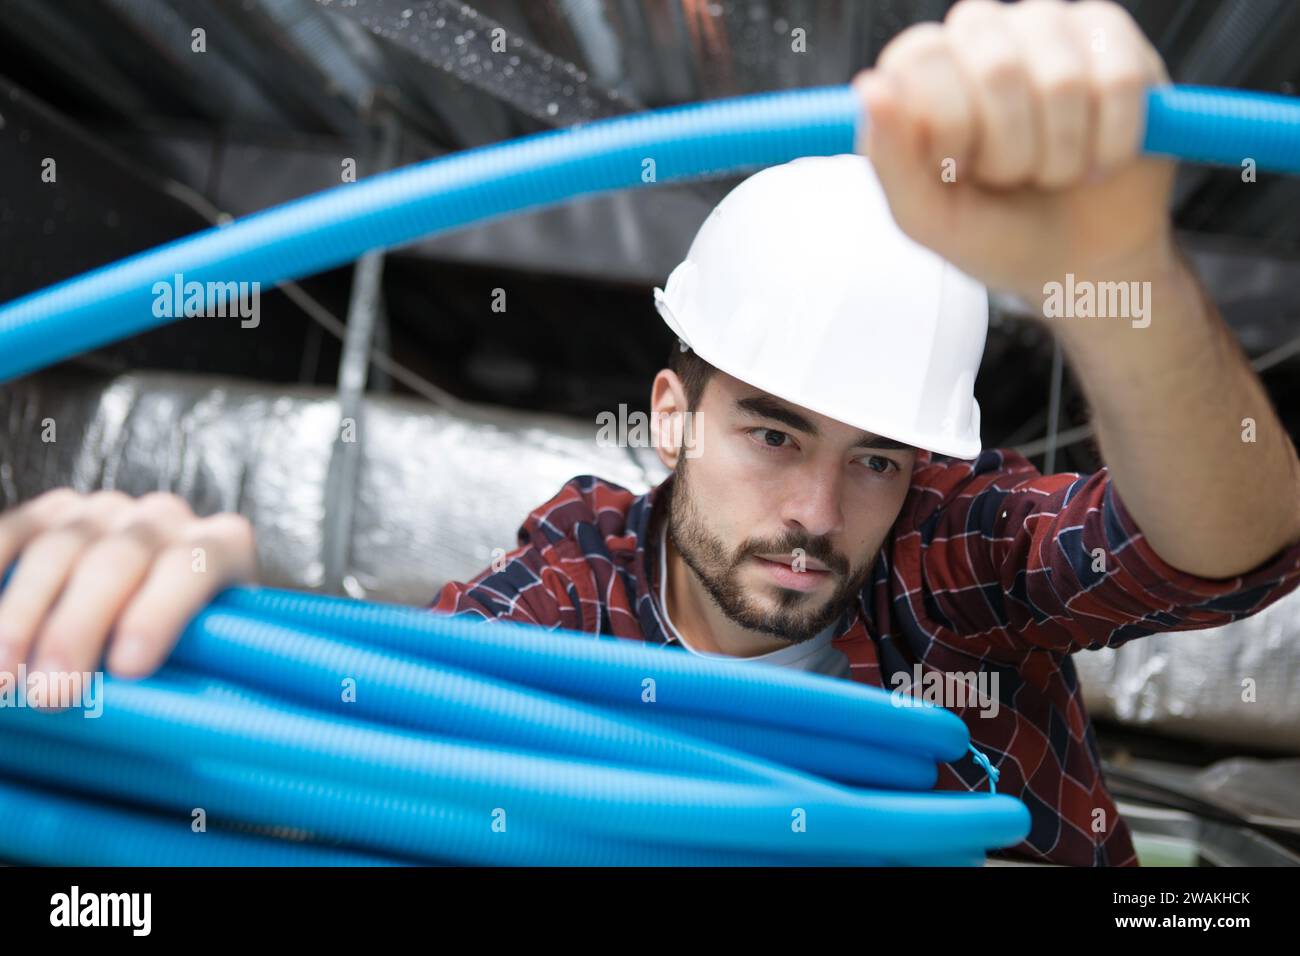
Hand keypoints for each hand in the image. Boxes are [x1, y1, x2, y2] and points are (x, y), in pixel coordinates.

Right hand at [0, 489, 255, 691]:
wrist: (159, 604)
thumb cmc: (194, 645)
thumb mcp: (215, 654)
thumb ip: (199, 669)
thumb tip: (172, 724)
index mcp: (220, 545)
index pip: (194, 565)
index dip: (160, 612)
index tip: (128, 668)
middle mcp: (162, 519)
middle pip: (118, 559)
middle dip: (79, 627)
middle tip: (51, 693)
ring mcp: (102, 512)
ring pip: (58, 549)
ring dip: (22, 616)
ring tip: (4, 680)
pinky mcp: (47, 513)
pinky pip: (11, 534)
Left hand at [852, 0, 1176, 300]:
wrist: (1076, 263)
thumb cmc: (993, 233)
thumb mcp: (927, 217)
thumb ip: (890, 159)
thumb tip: (871, 86)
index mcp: (921, 71)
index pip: (923, 58)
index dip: (948, 127)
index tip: (956, 169)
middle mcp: (978, 36)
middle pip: (997, 66)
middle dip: (1008, 151)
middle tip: (1008, 178)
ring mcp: (1046, 28)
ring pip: (1061, 79)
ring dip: (1060, 155)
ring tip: (1050, 171)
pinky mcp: (1110, 38)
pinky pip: (1118, 81)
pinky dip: (1109, 145)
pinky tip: (1096, 158)